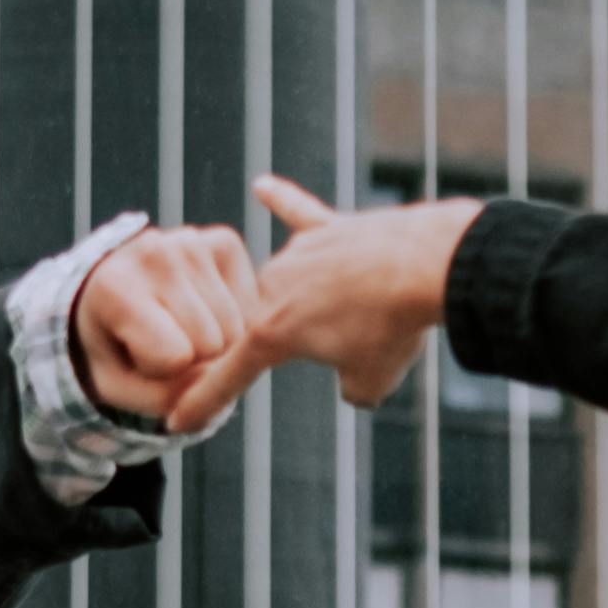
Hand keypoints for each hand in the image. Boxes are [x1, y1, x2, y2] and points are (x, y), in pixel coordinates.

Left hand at [71, 222, 263, 429]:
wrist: (111, 288)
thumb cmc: (113, 341)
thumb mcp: (118, 385)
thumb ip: (163, 397)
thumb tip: (222, 381)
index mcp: (115, 287)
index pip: (173, 357)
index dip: (159, 371)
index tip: (136, 352)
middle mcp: (154, 252)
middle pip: (212, 344)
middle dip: (192, 359)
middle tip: (162, 341)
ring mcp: (193, 241)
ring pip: (237, 330)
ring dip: (214, 342)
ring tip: (178, 324)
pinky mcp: (224, 240)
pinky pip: (251, 307)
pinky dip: (233, 321)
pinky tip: (202, 308)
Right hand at [164, 179, 483, 431]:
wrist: (428, 266)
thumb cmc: (395, 327)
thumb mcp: (371, 383)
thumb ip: (350, 390)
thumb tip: (352, 384)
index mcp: (272, 332)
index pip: (227, 376)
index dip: (203, 403)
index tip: (178, 420)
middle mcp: (273, 287)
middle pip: (261, 322)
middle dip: (285, 341)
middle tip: (329, 349)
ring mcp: (301, 252)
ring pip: (290, 280)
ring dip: (314, 298)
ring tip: (366, 310)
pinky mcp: (331, 227)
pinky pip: (299, 212)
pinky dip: (283, 201)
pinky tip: (263, 186)